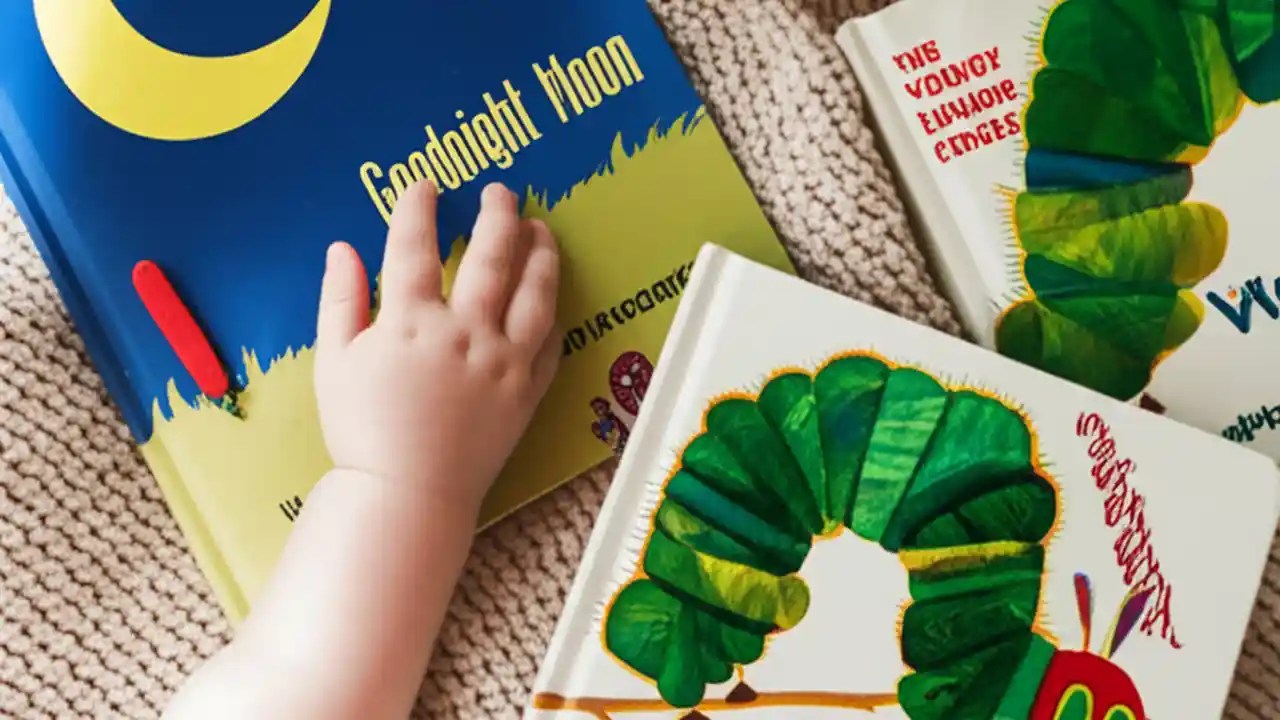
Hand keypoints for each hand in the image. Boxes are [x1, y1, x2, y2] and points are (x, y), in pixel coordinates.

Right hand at [313, 180, 559, 512]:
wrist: (406, 494)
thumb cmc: (361, 430)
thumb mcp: (334, 362)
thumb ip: (340, 300)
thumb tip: (341, 247)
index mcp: (411, 321)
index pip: (416, 247)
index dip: (418, 209)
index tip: (426, 185)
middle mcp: (465, 332)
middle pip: (492, 257)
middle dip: (498, 214)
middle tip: (501, 192)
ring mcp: (504, 362)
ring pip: (535, 293)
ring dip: (541, 254)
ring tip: (542, 230)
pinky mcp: (527, 392)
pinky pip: (550, 345)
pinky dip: (552, 316)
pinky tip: (550, 299)